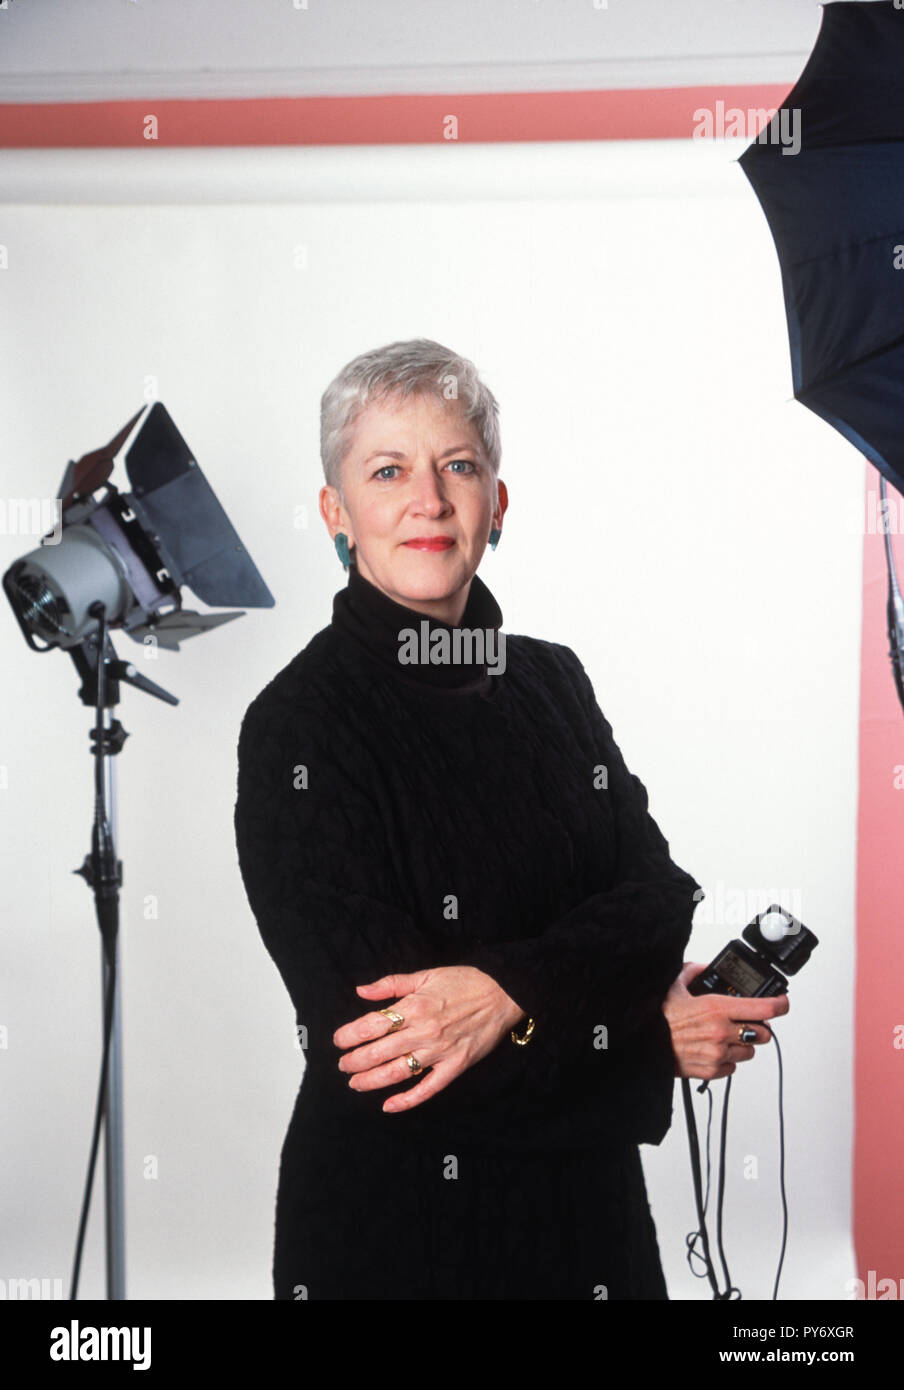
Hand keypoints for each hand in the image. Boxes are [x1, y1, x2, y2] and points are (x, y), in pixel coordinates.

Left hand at [333, 966, 526, 1113]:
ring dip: (372, 1080)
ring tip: (355, 1083)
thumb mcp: (426, 975)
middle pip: (379, 1052)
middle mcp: (424, 1031)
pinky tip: (389, 1106)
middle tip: (343, 1065)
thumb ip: (391, 984)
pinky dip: (407, 1100)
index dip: (350, 1035)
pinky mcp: (455, 1066)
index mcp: (414, 1006)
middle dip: (355, 1061)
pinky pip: (428, 1088)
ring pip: (398, 1072)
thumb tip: (361, 990)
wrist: (504, 993)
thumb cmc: (464, 981)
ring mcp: (440, 1051)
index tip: (338, 1041)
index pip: (372, 1025)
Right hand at [662, 961, 789, 1080]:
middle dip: (757, 1027)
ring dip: (742, 1044)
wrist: (643, 1045)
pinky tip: (712, 1050)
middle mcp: (721, 1032)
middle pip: (763, 1033)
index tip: (783, 1003)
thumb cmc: (657, 1017)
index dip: (780, 1004)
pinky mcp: (712, 1070)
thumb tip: (703, 967)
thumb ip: (693, 972)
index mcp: (716, 1008)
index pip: (764, 1008)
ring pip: (750, 1052)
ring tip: (723, 1038)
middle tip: (744, 1023)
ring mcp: (718, 1053)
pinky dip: (727, 1059)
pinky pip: (733, 1066)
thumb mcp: (674, 986)